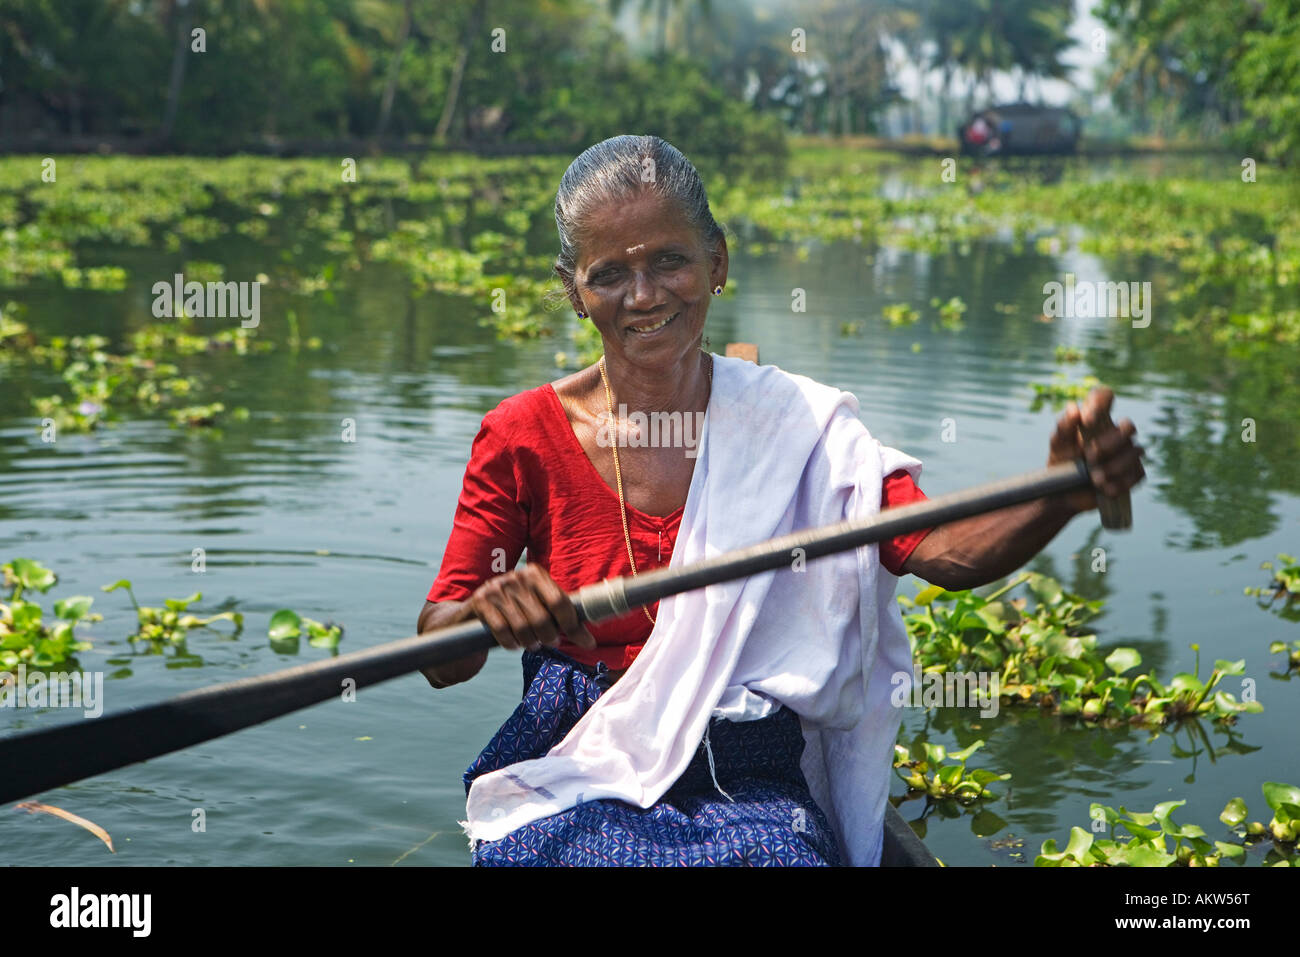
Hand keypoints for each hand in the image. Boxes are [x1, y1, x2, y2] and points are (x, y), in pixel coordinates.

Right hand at [461, 564, 597, 653]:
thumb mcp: (538, 606)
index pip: (559, 602)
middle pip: (542, 617)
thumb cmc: (516, 611)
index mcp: (535, 573)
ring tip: (532, 645)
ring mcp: (496, 587)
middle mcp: (516, 576)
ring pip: (522, 626)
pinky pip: (501, 630)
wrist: (474, 611)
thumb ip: (561, 618)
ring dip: (530, 642)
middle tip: (551, 643)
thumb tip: (589, 641)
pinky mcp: (480, 601)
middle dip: (549, 636)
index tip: (585, 642)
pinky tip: (514, 645)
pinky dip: (511, 643)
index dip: (573, 626)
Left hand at [1047, 387, 1145, 515]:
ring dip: (1115, 466)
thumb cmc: (1062, 463)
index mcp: (1096, 420)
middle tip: (1090, 456)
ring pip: (1135, 451)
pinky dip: (1122, 482)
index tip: (1088, 422)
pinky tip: (1106, 489)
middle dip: (1110, 442)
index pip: (1105, 396)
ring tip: (1095, 479)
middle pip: (1128, 426)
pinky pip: (1138, 473)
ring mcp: (1128, 452)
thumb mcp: (1058, 446)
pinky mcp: (1134, 472)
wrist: (1066, 494)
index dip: (1101, 403)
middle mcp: (1115, 433)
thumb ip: (1063, 427)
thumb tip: (1074, 408)